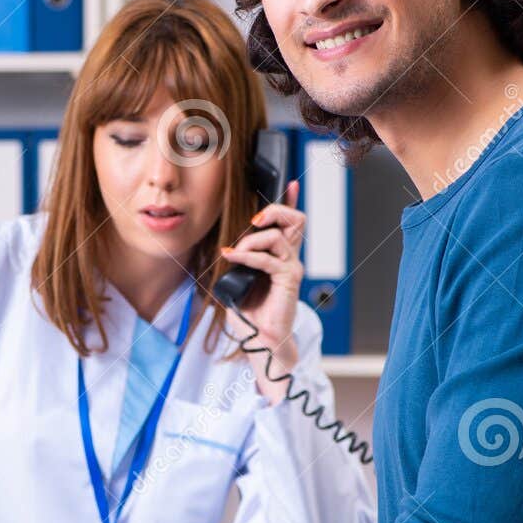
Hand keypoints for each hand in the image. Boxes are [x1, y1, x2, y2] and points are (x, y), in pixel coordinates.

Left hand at [220, 178, 303, 358]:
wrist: (259, 338)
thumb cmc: (251, 311)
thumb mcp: (239, 279)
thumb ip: (239, 261)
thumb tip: (227, 248)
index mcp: (280, 256)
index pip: (290, 224)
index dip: (291, 202)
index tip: (291, 184)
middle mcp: (290, 258)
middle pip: (295, 220)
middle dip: (275, 211)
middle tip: (255, 220)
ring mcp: (291, 267)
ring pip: (278, 236)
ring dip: (252, 239)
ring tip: (236, 252)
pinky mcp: (288, 279)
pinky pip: (267, 259)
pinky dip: (247, 255)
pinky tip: (232, 256)